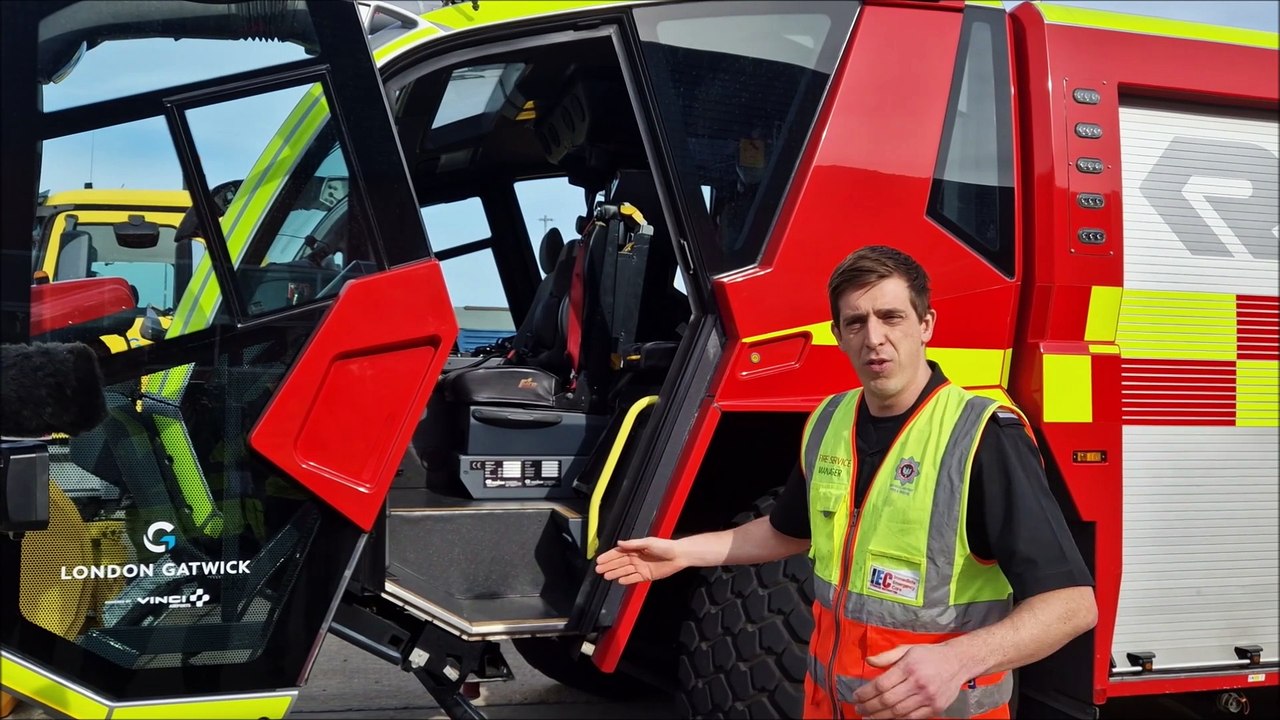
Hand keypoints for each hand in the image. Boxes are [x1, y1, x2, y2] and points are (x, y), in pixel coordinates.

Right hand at [594, 537, 685, 583]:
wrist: (678, 556)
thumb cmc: (665, 546)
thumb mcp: (648, 542)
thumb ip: (633, 544)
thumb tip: (620, 543)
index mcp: (635, 549)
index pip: (618, 553)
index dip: (608, 556)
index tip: (599, 560)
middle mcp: (636, 558)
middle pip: (619, 563)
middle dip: (608, 566)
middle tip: (598, 569)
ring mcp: (640, 567)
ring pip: (624, 571)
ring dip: (615, 573)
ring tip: (605, 576)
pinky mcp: (646, 575)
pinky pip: (634, 578)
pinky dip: (626, 580)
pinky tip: (619, 581)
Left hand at [852, 643, 967, 718]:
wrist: (957, 662)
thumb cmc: (929, 655)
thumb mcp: (907, 649)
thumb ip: (886, 656)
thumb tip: (868, 661)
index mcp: (908, 666)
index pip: (881, 684)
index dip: (865, 693)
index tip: (856, 696)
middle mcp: (918, 683)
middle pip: (887, 700)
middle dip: (869, 707)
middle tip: (859, 709)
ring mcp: (928, 697)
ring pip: (898, 712)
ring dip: (880, 717)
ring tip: (868, 717)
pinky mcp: (936, 708)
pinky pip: (912, 718)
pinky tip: (887, 719)